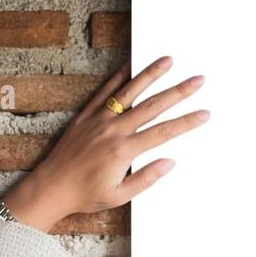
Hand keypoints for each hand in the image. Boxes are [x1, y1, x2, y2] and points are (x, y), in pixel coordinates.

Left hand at [3, 55, 207, 230]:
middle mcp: (113, 130)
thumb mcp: (120, 196)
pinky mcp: (86, 115)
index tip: (204, 113)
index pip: (163, 133)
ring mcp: (99, 119)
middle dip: (178, 92)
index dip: (187, 122)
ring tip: (168, 60)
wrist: (52, 187)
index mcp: (124, 151)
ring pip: (130, 92)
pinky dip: (119, 76)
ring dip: (150, 75)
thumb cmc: (85, 195)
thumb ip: (146, 179)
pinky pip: (105, 91)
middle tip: (197, 80)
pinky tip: (131, 65)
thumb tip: (169, 162)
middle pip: (153, 106)